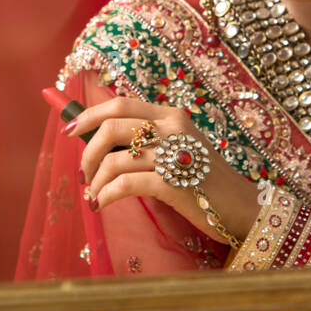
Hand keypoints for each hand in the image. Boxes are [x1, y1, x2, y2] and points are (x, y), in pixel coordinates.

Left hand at [69, 97, 264, 244]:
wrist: (241, 206)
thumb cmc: (204, 179)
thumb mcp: (178, 148)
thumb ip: (148, 140)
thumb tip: (100, 145)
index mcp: (170, 115)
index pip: (119, 104)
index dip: (88, 115)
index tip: (70, 131)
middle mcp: (172, 128)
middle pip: (111, 127)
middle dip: (87, 152)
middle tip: (83, 174)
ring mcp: (174, 154)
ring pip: (115, 160)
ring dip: (95, 181)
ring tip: (94, 195)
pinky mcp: (174, 183)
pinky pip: (126, 185)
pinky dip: (107, 195)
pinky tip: (102, 204)